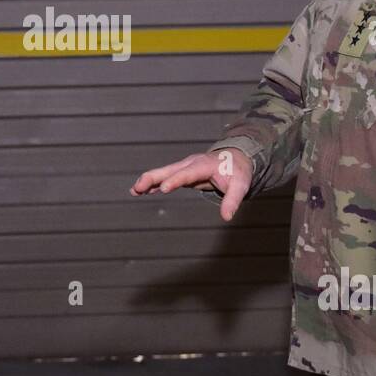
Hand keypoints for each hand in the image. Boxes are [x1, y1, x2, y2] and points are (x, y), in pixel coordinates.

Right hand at [130, 149, 253, 221]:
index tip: (162, 188)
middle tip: (139, 186)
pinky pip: (165, 177)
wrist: (235, 158)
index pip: (188, 173)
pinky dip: (153, 183)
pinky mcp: (183, 173)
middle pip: (169, 170)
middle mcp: (191, 163)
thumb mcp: (240, 186)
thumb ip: (232, 200)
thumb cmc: (237, 172)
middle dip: (153, 177)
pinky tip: (141, 191)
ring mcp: (185, 167)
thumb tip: (227, 217)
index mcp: (204, 165)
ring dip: (148, 180)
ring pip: (164, 172)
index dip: (175, 180)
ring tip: (134, 190)